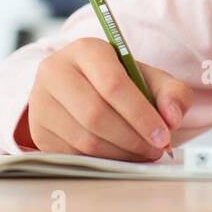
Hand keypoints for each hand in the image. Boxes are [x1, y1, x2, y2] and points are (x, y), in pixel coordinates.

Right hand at [17, 37, 191, 160]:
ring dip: (120, 154)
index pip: (112, 83)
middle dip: (132, 138)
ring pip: (84, 139)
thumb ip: (171, 92)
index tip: (163, 134)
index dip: (140, 113)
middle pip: (95, 114)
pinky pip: (74, 155)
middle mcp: (55, 72)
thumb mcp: (147, 77)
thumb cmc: (117, 81)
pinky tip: (121, 156)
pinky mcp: (39, 131)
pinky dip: (102, 161)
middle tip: (156, 149)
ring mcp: (41, 103)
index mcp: (85, 50)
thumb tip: (173, 117)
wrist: (79, 87)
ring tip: (142, 153)